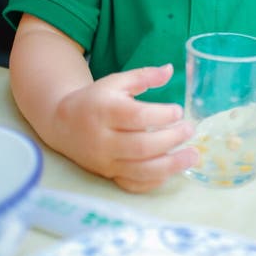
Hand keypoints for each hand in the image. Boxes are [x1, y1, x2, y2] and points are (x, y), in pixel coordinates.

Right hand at [54, 64, 198, 192]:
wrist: (63, 125)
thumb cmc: (95, 100)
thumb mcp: (115, 82)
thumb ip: (143, 76)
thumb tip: (170, 70)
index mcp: (105, 112)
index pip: (136, 117)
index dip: (161, 115)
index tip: (179, 110)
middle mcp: (104, 140)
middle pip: (141, 146)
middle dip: (171, 139)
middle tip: (190, 130)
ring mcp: (106, 162)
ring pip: (140, 170)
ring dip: (171, 165)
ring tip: (192, 156)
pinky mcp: (108, 176)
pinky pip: (134, 185)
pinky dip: (155, 181)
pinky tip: (172, 170)